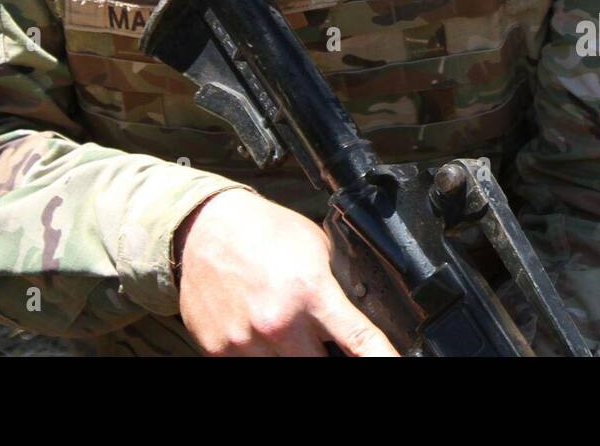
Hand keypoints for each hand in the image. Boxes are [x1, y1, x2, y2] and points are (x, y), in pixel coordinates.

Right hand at [174, 188, 399, 356]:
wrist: (205, 228)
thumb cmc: (262, 231)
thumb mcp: (315, 247)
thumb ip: (336, 284)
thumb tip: (359, 310)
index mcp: (311, 292)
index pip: (360, 342)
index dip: (383, 360)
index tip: (395, 366)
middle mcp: (280, 323)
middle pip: (321, 367)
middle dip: (328, 355)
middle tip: (319, 334)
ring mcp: (247, 343)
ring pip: (285, 371)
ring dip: (291, 353)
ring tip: (284, 324)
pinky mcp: (220, 352)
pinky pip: (251, 367)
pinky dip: (261, 353)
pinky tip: (257, 327)